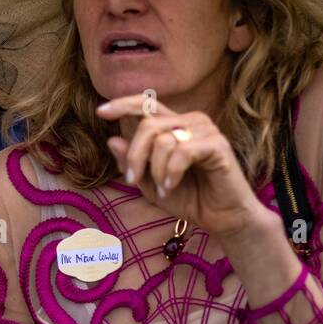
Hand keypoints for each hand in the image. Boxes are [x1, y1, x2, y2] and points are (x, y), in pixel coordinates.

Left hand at [96, 94, 267, 238]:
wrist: (221, 218)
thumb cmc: (188, 198)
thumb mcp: (149, 183)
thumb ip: (131, 163)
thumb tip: (111, 140)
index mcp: (173, 125)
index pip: (146, 104)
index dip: (123, 104)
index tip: (101, 112)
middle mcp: (189, 121)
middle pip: (148, 124)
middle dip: (134, 155)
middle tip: (132, 180)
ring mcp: (205, 130)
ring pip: (162, 139)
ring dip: (155, 169)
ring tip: (162, 189)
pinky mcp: (217, 144)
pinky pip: (181, 151)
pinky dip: (170, 173)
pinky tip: (171, 187)